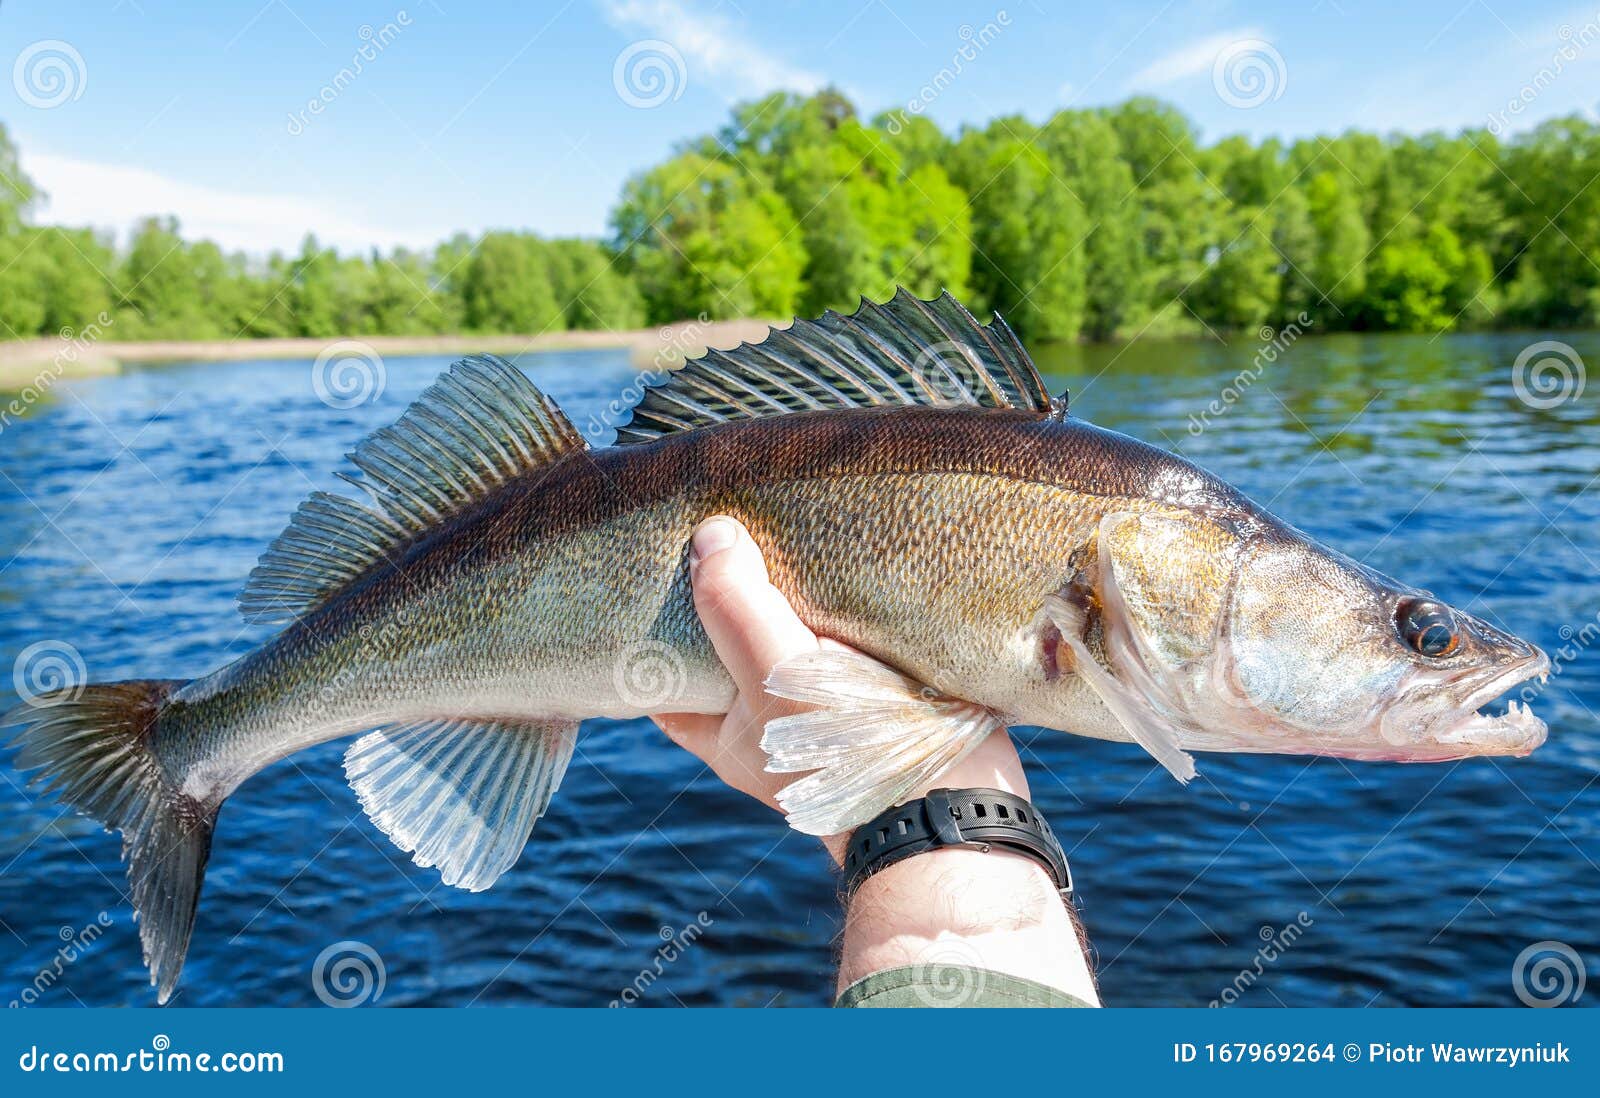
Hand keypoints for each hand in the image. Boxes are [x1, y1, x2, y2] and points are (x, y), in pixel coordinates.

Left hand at [652, 515, 1029, 863]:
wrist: (956, 800)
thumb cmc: (847, 746)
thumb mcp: (776, 671)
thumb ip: (737, 609)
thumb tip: (708, 537)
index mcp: (728, 735)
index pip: (671, 683)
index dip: (659, 635)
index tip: (659, 578)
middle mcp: (772, 728)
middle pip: (735, 654)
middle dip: (735, 603)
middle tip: (731, 533)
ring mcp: (828, 716)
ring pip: (797, 646)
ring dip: (798, 602)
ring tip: (788, 532)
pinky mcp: (880, 700)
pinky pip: (853, 646)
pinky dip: (850, 612)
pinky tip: (850, 565)